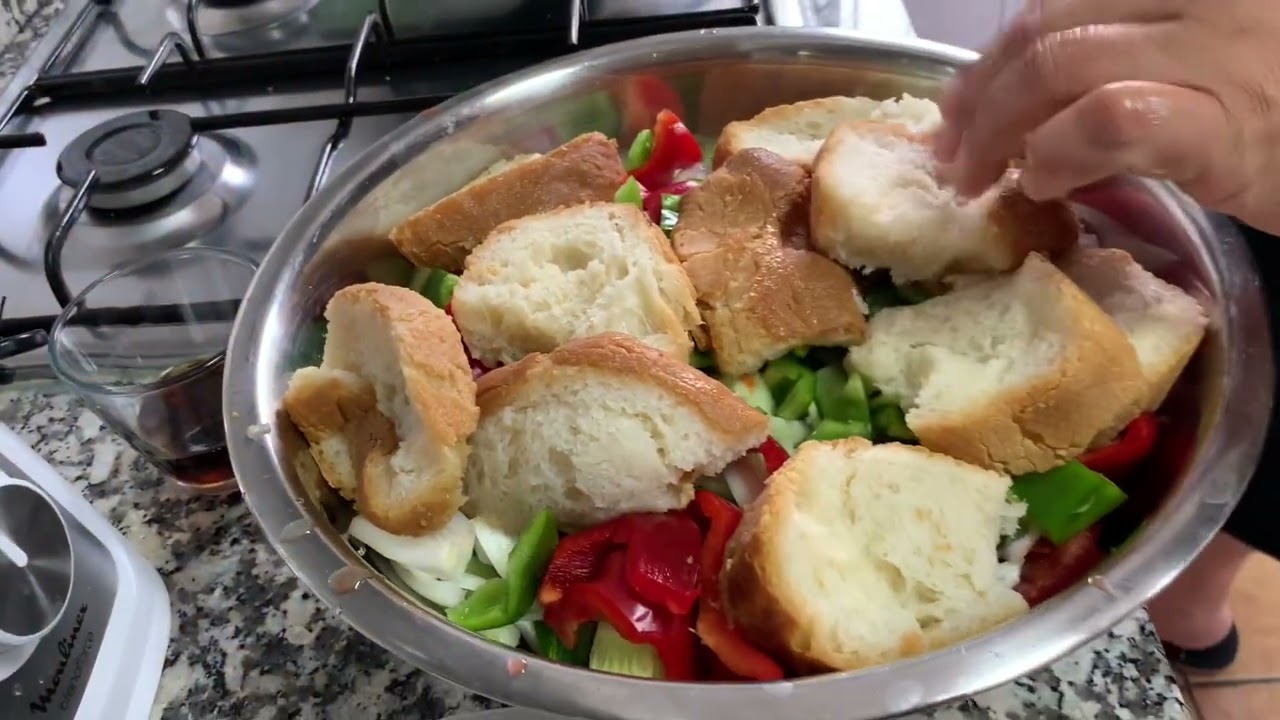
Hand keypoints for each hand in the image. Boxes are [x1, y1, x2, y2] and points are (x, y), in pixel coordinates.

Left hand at [934, 0, 1279, 234]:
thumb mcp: (1214, 64)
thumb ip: (1136, 63)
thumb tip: (1034, 111)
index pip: (1060, 3)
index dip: (994, 55)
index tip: (962, 101)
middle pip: (1046, 28)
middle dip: (978, 93)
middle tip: (951, 148)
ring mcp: (1216, 50)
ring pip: (1060, 63)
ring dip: (995, 127)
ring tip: (977, 174)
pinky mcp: (1226, 120)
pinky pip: (1108, 120)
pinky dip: (1055, 152)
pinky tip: (1041, 182)